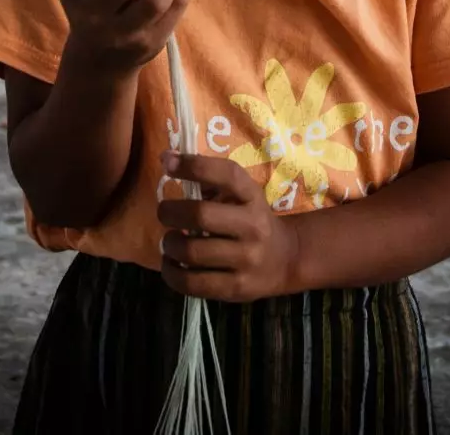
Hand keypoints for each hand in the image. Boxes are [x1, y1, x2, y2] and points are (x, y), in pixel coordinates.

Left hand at [157, 153, 299, 302]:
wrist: (285, 259)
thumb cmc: (251, 220)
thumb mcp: (242, 196)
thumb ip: (210, 181)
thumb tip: (166, 160)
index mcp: (253, 197)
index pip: (227, 174)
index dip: (193, 166)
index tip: (166, 162)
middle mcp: (253, 227)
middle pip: (201, 215)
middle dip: (170, 211)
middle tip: (163, 212)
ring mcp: (246, 260)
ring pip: (192, 251)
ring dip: (169, 244)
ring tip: (169, 241)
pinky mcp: (235, 288)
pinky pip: (192, 283)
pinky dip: (171, 273)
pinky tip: (171, 264)